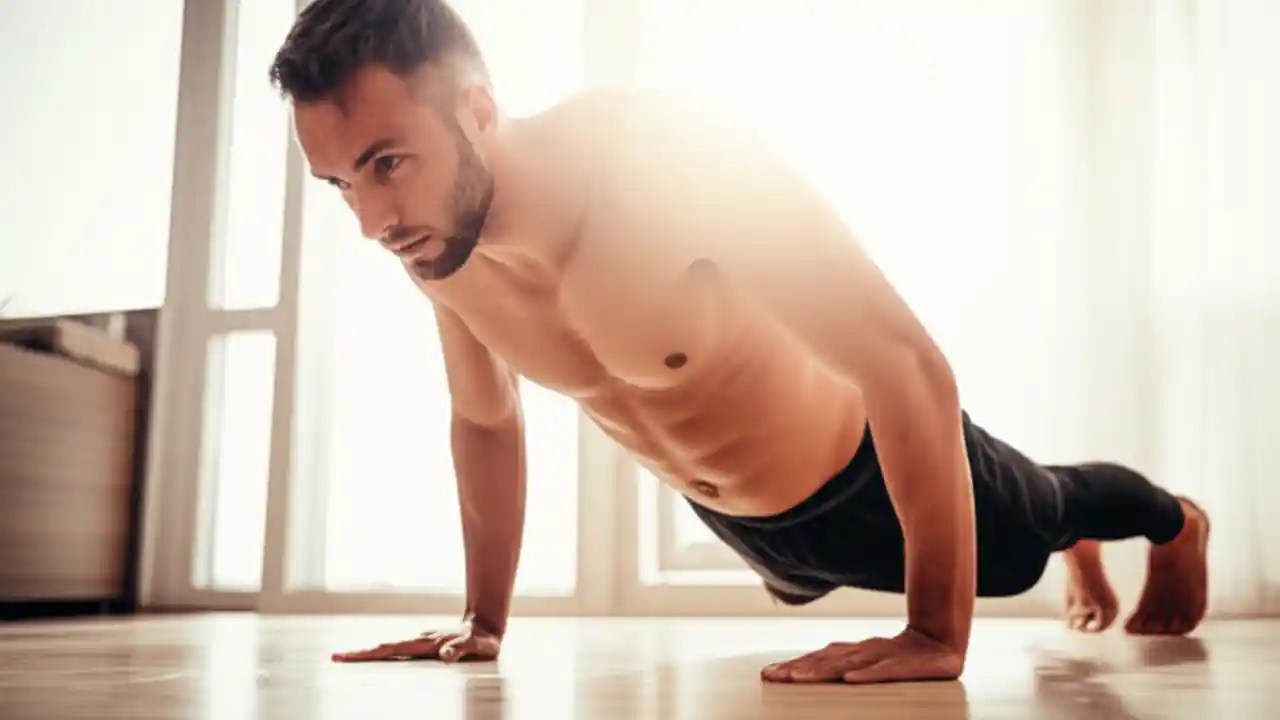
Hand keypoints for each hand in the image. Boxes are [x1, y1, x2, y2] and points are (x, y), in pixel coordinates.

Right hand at [331, 627, 499, 663]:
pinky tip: (375, 658)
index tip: (348, 656)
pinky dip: (384, 654)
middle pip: (385, 648)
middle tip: (336, 657)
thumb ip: (462, 650)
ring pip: (391, 648)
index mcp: (427, 643)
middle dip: (360, 653)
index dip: (371, 653)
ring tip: (348, 658)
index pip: (393, 649)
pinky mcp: (424, 645)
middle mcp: (420, 641)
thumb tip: (444, 656)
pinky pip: (400, 650)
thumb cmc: (483, 640)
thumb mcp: (478, 647)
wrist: (486, 624)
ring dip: (370, 653)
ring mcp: (421, 642)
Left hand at [760, 627, 962, 683]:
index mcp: (854, 652)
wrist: (942, 641)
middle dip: (798, 670)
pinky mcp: (909, 665)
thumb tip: (803, 670)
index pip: (818, 659)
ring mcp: (885, 656)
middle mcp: (864, 651)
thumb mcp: (868, 660)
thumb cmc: (900, 655)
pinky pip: (885, 671)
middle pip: (826, 661)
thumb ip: (840, 663)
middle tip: (773, 678)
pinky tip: (850, 680)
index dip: (793, 666)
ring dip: (822, 672)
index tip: (767, 675)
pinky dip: (867, 674)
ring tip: (799, 679)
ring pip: (849, 665)